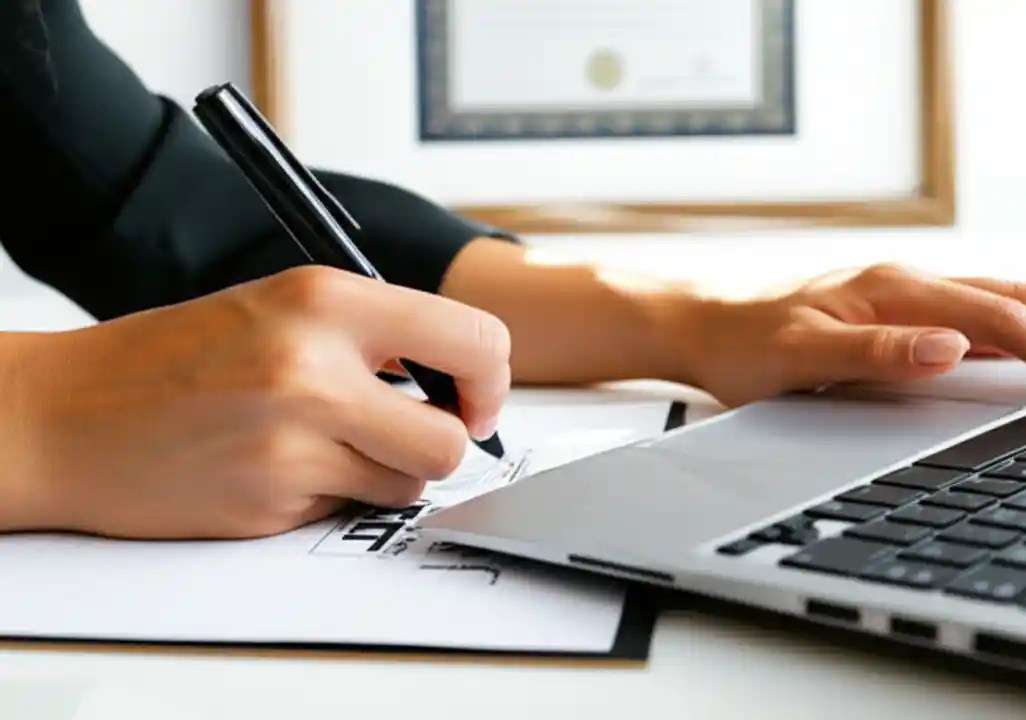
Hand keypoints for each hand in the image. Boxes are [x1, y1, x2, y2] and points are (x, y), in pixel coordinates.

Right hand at [0, 267, 509, 538]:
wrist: (62, 416)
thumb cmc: (172, 358)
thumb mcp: (279, 306)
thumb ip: (371, 333)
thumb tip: (462, 377)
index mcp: (324, 299)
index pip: (473, 338)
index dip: (489, 381)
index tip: (472, 400)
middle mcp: (312, 369)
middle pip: (450, 440)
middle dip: (439, 445)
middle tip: (408, 435)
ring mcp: (289, 444)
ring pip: (406, 483)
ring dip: (382, 475)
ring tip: (319, 446)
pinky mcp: (268, 504)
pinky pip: (345, 511)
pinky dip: (326, 498)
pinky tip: (273, 470)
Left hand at [678, 263, 1025, 407]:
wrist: (708, 327)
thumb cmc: (746, 346)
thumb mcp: (799, 357)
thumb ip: (875, 352)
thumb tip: (952, 346)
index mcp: (896, 291)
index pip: (1003, 318)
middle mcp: (913, 285)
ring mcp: (915, 297)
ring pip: (1018, 304)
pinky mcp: (912, 315)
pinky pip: (993, 319)